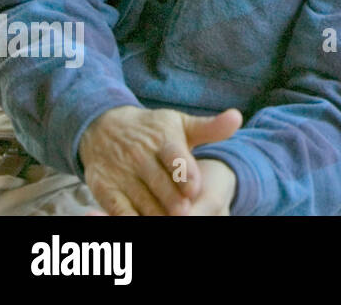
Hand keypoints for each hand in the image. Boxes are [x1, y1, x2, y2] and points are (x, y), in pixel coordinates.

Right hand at [78, 105, 242, 215]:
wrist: (105, 127)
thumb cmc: (154, 130)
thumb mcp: (181, 125)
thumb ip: (209, 128)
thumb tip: (236, 118)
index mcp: (163, 139)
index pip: (174, 156)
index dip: (184, 172)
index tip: (194, 187)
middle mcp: (140, 156)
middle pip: (158, 182)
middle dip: (171, 199)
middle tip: (185, 212)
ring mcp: (121, 172)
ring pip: (139, 197)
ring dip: (152, 211)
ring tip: (167, 220)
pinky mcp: (104, 187)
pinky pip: (115, 206)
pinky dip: (126, 216)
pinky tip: (140, 222)